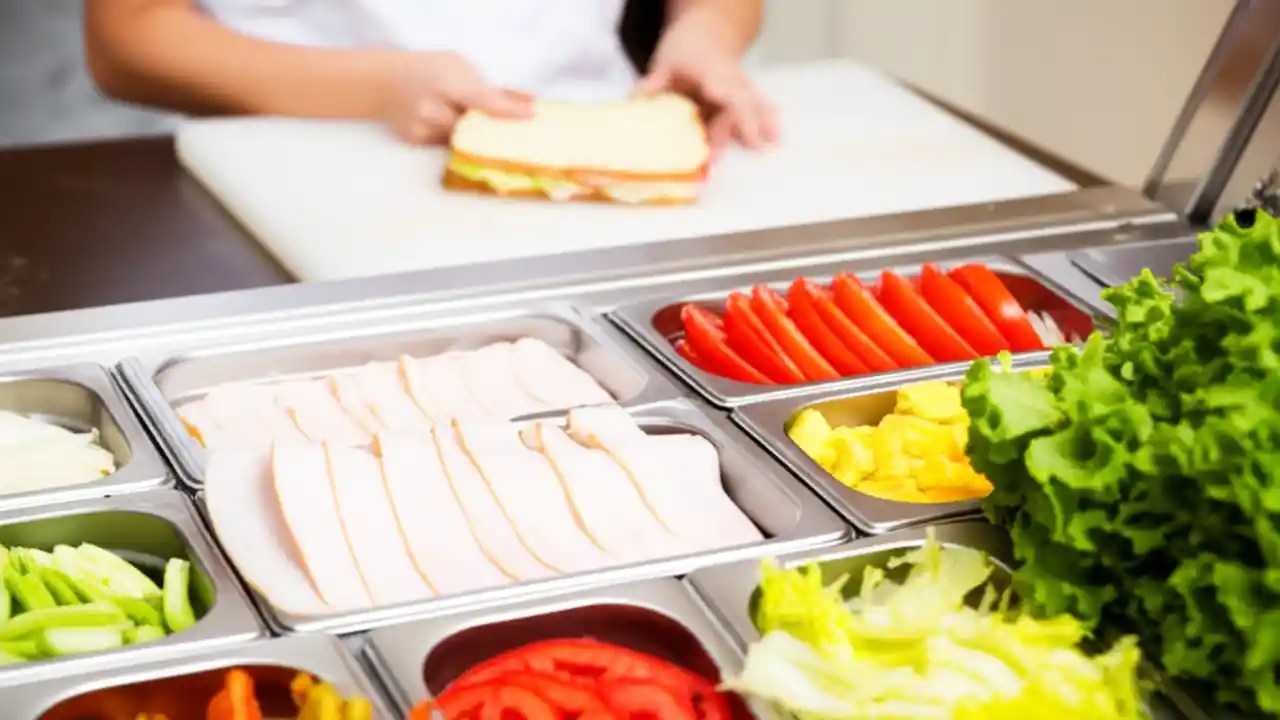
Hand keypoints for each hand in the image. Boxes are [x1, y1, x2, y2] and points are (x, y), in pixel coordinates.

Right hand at [382, 51, 532, 144]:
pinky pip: (448, 146)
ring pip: (463, 141)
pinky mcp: (416, 141)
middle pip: (475, 128)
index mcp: (446, 83)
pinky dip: (459, 141)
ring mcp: (422, 128)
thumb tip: (529, 105)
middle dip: (495, 130)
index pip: (482, 101)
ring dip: (477, 138)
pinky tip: (457, 131)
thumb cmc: (429, 70)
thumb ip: (492, 88)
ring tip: (486, 132)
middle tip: (516, 133)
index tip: (531, 117)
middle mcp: (432, 108)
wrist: (385, 81)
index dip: (509, 111)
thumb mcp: (460, 67)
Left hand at [637, 9, 777, 152]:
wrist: (708, 34)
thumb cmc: (685, 51)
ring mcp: (739, 87)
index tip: (720, 99)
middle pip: (738, 100)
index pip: (716, 81)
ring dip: (763, 122)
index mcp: (707, 69)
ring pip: (752, 103)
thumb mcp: (664, 64)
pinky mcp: (744, 96)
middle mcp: (727, 79)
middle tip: (753, 143)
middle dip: (745, 121)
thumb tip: (635, 105)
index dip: (719, 91)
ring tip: (773, 140)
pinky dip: (767, 118)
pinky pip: (758, 106)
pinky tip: (777, 134)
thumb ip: (653, 85)